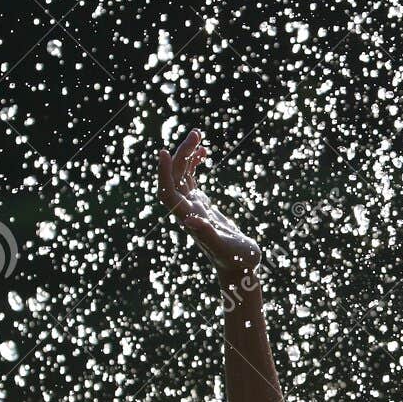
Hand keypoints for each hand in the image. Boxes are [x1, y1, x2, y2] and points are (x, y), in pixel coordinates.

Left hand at [157, 129, 261, 284]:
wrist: (239, 267)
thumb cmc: (236, 260)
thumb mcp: (226, 248)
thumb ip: (207, 234)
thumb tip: (190, 221)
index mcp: (189, 218)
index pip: (167, 193)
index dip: (163, 173)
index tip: (165, 151)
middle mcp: (187, 211)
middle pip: (175, 177)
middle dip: (182, 154)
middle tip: (197, 134)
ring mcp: (193, 206)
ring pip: (182, 175)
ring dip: (187, 154)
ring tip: (199, 135)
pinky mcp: (201, 204)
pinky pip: (191, 179)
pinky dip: (195, 163)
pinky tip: (204, 153)